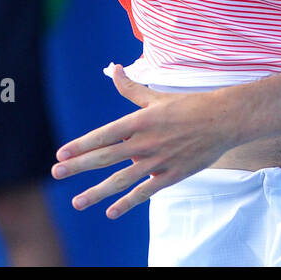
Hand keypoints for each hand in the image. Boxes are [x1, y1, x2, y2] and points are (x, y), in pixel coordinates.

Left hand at [51, 64, 241, 218]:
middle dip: (78, 166)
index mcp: (140, 121)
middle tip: (56, 172)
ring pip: (121, 180)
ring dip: (97, 192)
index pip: (104, 135)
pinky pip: (144, 193)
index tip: (61, 153)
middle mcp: (145, 142)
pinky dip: (127, 203)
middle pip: (106, 157)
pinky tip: (111, 211)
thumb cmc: (189, 105)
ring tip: (77, 201)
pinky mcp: (171, 175)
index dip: (81, 145)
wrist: (223, 120)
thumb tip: (114, 68)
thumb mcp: (157, 96)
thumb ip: (131, 88)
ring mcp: (158, 161)